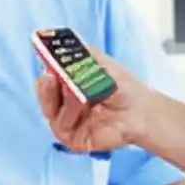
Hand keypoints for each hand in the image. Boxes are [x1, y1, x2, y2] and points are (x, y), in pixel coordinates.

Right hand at [34, 45, 154, 152]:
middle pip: (43, 95)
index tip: (44, 59)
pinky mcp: (73, 139)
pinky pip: (61, 126)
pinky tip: (83, 105)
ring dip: (64, 98)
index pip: (47, 77)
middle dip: (45, 86)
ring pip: (49, 111)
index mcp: (68, 85)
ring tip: (78, 91)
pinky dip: (70, 113)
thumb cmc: (123, 88)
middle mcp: (65, 104)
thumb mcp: (99, 63)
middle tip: (50, 76)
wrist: (141, 111)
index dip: (45, 69)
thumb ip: (78, 53)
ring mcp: (68, 123)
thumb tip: (59, 45)